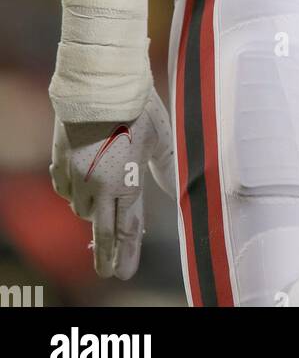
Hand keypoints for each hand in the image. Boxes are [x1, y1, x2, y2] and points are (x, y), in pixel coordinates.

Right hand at [50, 88, 174, 279]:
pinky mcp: (60, 160)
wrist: (99, 83)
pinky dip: (73, 192)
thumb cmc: (136, 107)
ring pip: (81, 208)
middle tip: (108, 271)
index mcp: (124, 183)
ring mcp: (75, 175)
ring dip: (93, 212)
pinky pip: (64, 188)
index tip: (123, 274)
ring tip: (103, 210)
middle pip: (101, 229)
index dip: (126, 254)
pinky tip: (79, 189)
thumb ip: (169, 168)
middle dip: (106, 253)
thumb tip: (180, 189)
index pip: (126, 229)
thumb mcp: (161, 138)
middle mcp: (96, 186)